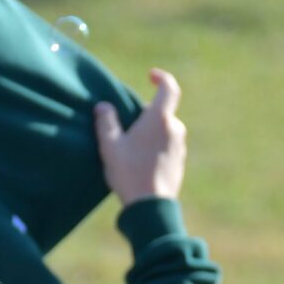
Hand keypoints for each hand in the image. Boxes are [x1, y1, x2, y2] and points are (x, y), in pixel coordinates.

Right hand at [94, 68, 186, 206]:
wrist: (151, 207)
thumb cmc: (129, 173)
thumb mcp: (110, 146)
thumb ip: (106, 122)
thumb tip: (103, 106)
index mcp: (159, 119)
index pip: (169, 87)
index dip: (161, 78)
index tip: (151, 76)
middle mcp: (175, 129)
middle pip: (163, 113)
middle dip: (146, 115)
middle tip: (127, 128)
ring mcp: (179, 147)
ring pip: (165, 131)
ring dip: (151, 134)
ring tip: (132, 149)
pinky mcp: (179, 164)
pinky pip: (168, 148)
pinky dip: (156, 148)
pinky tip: (141, 164)